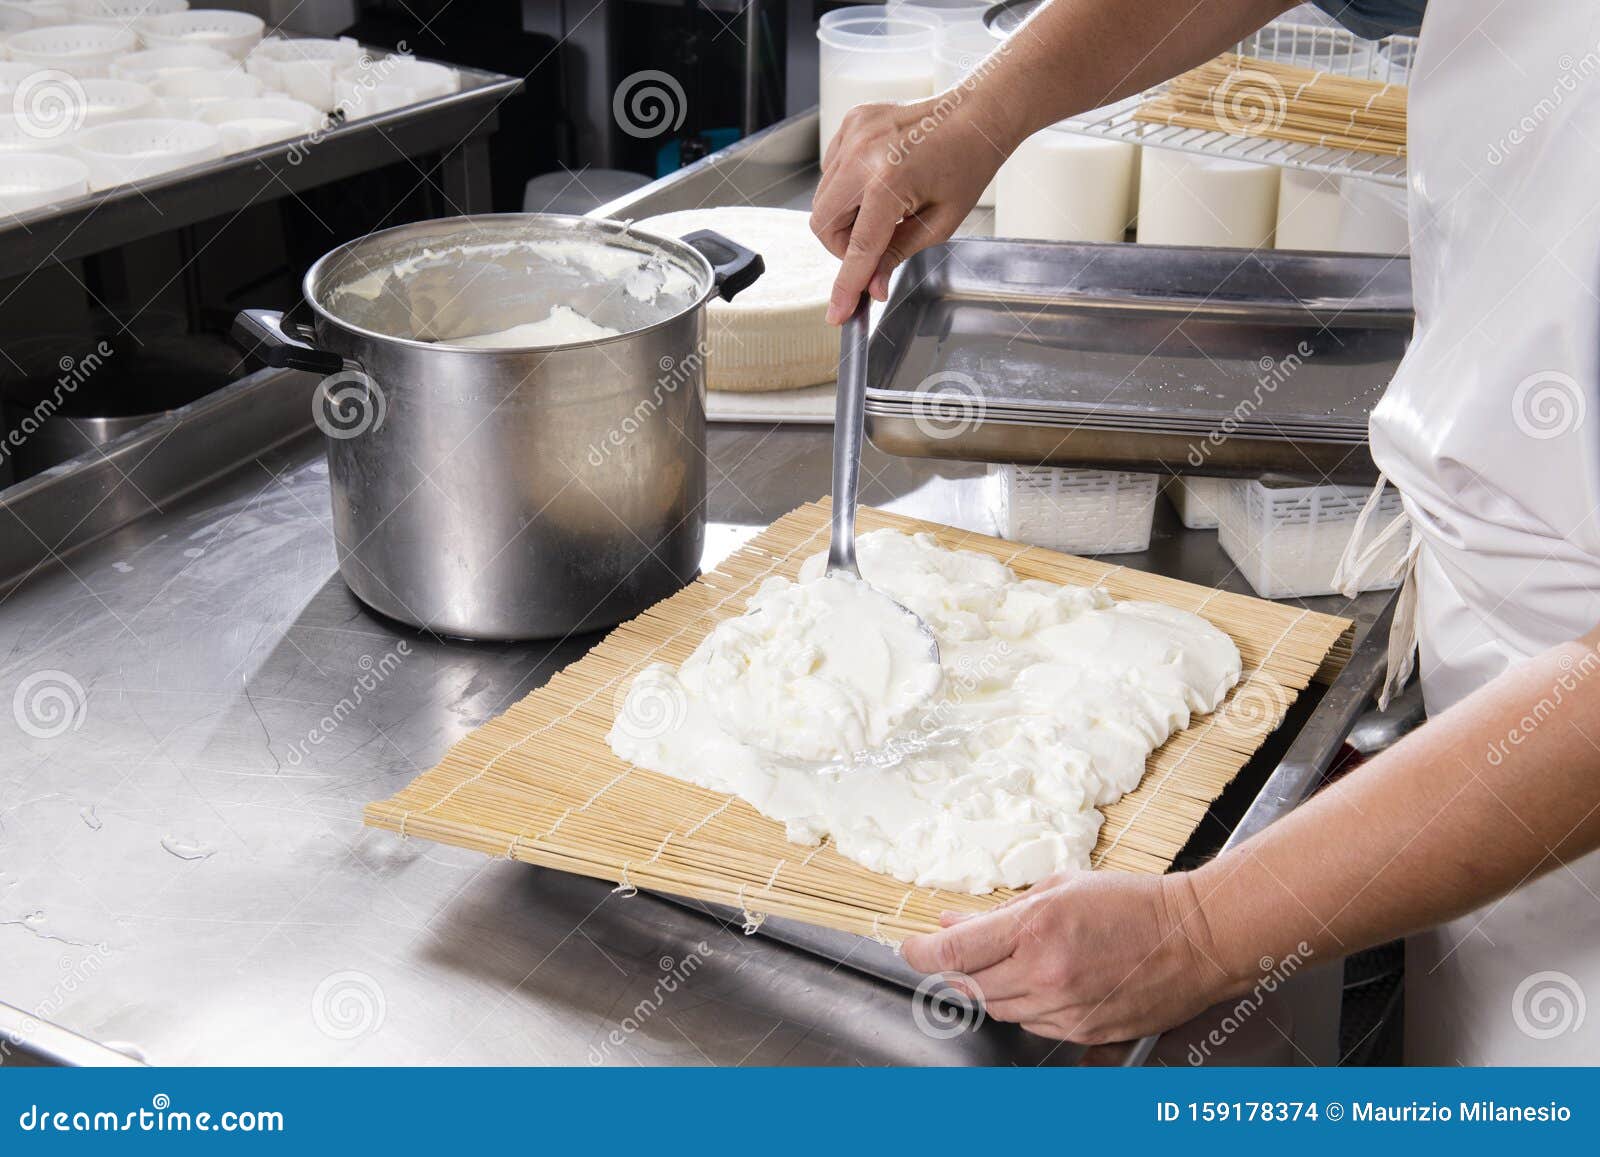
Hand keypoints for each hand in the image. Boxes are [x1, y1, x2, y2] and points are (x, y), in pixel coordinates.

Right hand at [811, 95, 1014, 323]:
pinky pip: (831, 170)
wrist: (977, 114)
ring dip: (845, 217)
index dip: (846, 287)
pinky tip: (879, 181)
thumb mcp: (940, 222)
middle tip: (875, 247)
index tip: (836, 314)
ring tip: (884, 208)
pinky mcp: (852, 121)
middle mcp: (863, 154)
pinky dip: (847, 187)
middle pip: (823, 223)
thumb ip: (898, 254)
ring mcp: (854, 133)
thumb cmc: (968, 164)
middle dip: (843, 246)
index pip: (857, 248)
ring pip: (823, 199)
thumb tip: (871, 287)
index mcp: (890, 181)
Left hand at [901, 870, 1238, 1043]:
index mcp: (1037, 929)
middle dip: (953, 968)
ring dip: (988, 986)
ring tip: (1004, 960)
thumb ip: (1001, 911)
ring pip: (998, 1007)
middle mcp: (1046, 974)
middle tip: (951, 951)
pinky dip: (1022, 1004)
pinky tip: (1036, 982)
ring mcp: (1065, 1008)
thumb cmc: (1131, 902)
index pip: (954, 952)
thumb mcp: (1059, 888)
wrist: (1195, 940)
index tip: (909, 948)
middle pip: (969, 984)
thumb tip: (953, 921)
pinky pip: (1030, 1024)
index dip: (921, 952)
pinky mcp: (1082, 1032)